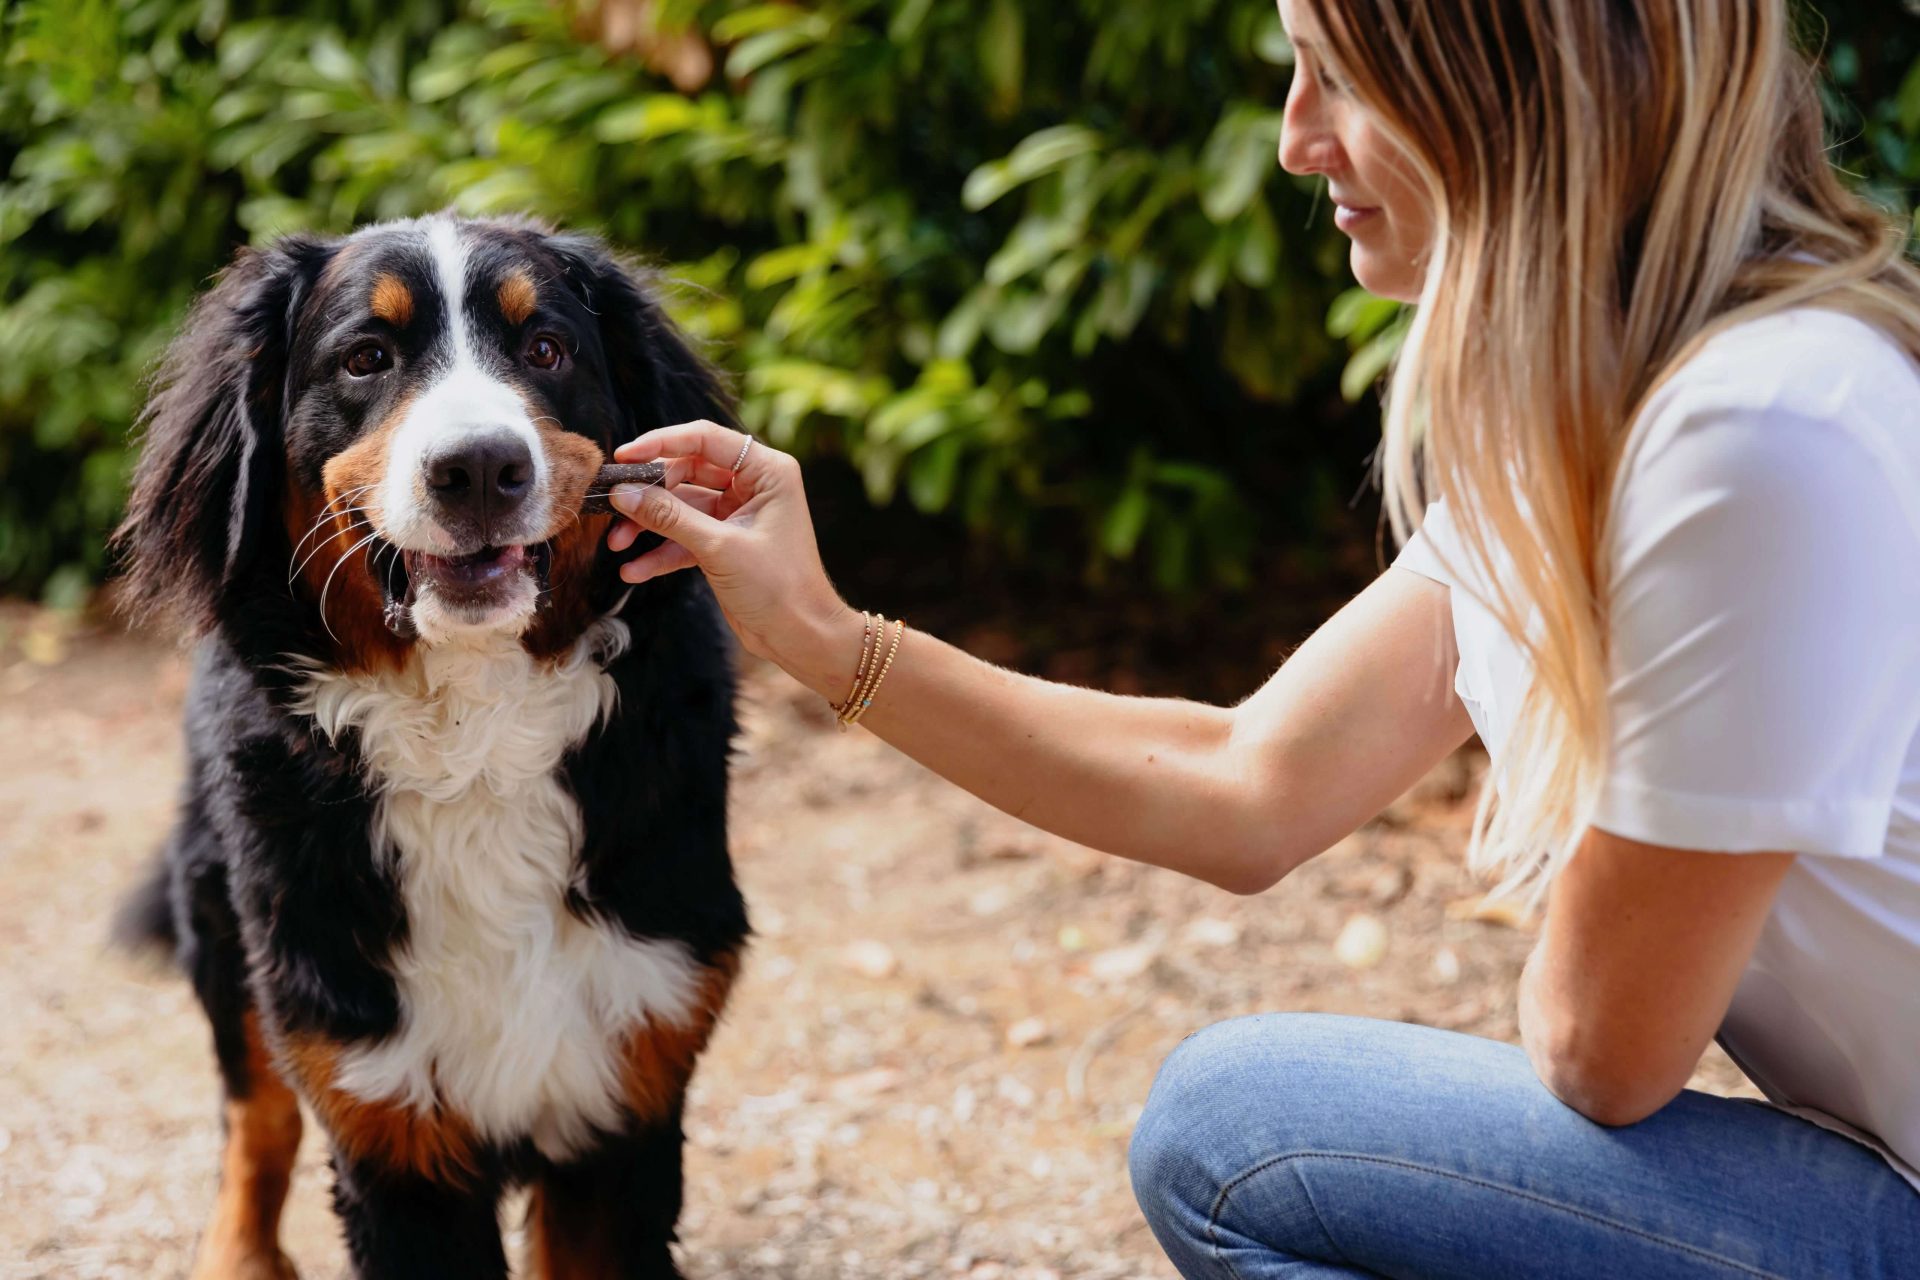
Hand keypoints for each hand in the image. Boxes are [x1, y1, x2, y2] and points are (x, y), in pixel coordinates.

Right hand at [606, 421, 854, 671]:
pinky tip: (634, 570)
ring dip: (649, 524)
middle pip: (687, 471)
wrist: (800, 636)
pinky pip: (685, 537)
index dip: (661, 444)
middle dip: (650, 493)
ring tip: (617, 543)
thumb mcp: (719, 547)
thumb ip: (669, 517)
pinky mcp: (725, 543)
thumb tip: (623, 493)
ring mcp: (737, 514)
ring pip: (681, 506)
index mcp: (766, 471)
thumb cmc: (779, 586)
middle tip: (613, 505)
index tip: (624, 456)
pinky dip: (661, 551)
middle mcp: (753, 486)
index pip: (705, 440)